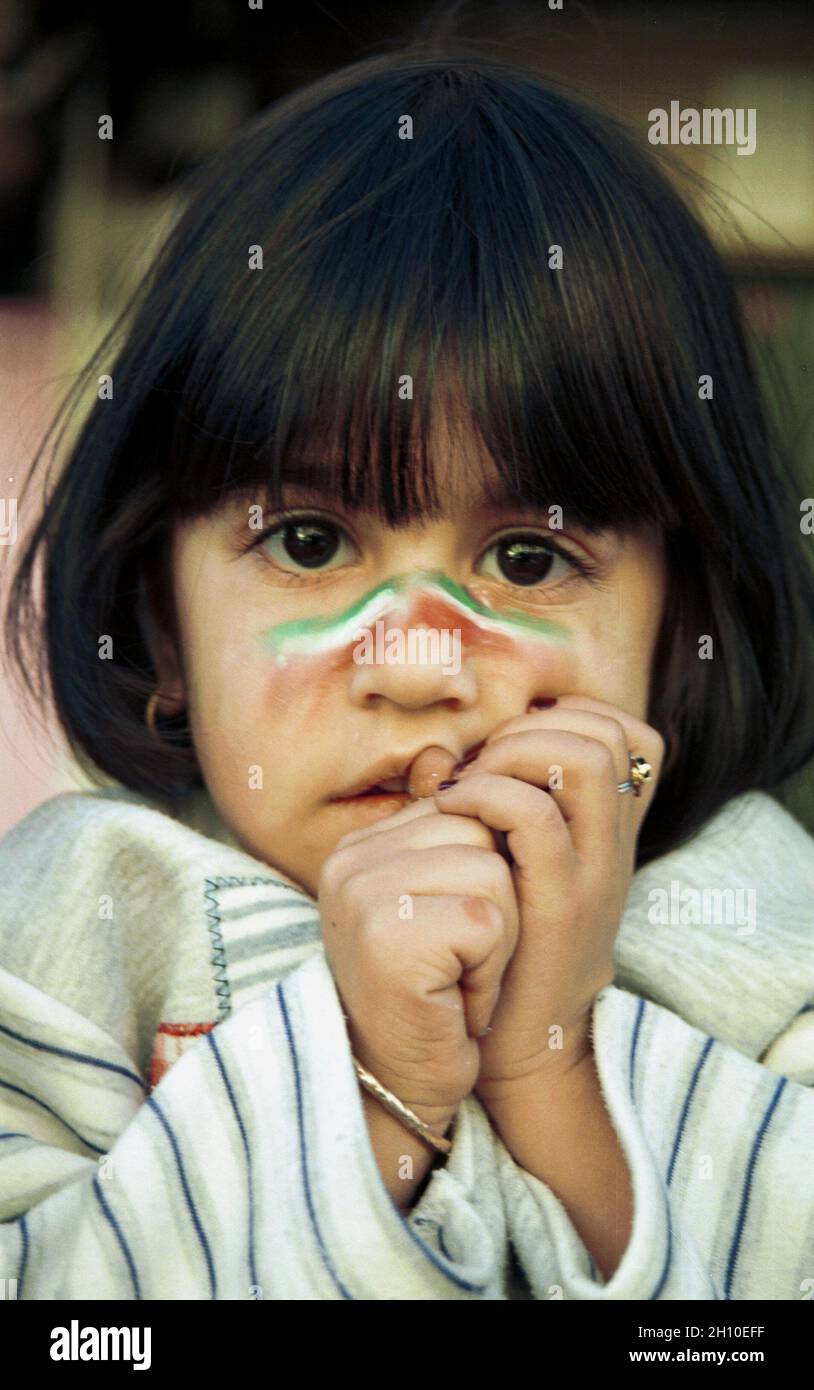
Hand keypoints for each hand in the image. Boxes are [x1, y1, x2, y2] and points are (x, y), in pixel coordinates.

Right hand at [318, 797, 518, 1119]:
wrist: (403, 1087)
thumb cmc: (434, 995)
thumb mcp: (440, 903)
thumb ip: (452, 840)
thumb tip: (484, 772)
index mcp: (359, 845)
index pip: (463, 808)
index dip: (483, 877)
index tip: (451, 934)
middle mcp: (350, 861)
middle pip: (481, 831)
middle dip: (495, 905)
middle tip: (456, 962)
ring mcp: (363, 895)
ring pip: (493, 871)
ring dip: (497, 940)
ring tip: (456, 979)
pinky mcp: (392, 935)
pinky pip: (490, 919)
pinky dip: (490, 969)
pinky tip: (455, 1000)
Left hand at [431, 694, 663, 1103]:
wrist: (524, 1044)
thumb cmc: (502, 948)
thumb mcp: (515, 870)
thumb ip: (496, 808)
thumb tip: (444, 754)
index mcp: (609, 832)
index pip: (621, 732)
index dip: (560, 719)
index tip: (504, 752)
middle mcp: (613, 843)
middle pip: (604, 734)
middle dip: (530, 728)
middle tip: (480, 767)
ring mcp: (594, 871)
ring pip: (582, 759)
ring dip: (512, 751)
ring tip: (468, 785)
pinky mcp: (561, 903)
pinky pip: (533, 815)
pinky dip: (485, 793)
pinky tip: (452, 809)